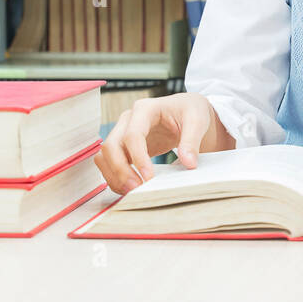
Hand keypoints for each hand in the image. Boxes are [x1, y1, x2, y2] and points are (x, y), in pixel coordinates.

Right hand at [93, 92, 231, 195]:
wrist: (186, 111)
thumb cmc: (190, 111)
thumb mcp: (197, 120)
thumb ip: (192, 141)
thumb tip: (188, 163)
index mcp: (145, 109)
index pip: (132, 135)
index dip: (138, 157)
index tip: (149, 177)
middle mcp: (128, 119)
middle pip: (111, 145)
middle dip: (120, 170)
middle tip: (137, 189)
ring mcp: (122, 132)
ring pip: (105, 155)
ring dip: (114, 175)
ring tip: (131, 192)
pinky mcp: (124, 146)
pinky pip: (110, 162)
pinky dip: (114, 176)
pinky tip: (129, 188)